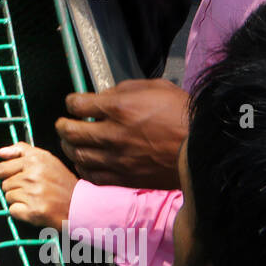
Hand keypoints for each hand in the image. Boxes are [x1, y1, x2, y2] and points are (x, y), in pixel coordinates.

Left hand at [0, 141, 76, 229]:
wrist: (81, 205)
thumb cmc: (62, 182)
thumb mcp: (47, 159)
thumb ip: (22, 150)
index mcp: (36, 160)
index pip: (4, 166)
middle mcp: (33, 175)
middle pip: (5, 183)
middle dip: (14, 187)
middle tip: (30, 190)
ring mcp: (33, 194)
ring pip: (8, 197)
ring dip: (18, 199)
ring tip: (36, 199)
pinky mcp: (33, 211)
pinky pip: (12, 210)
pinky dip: (20, 212)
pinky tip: (34, 209)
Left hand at [55, 79, 188, 188]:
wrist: (203, 147)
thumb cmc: (183, 113)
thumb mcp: (155, 87)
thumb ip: (124, 89)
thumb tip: (103, 96)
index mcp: (119, 107)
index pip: (78, 104)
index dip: (71, 102)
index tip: (74, 103)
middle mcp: (112, 134)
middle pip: (71, 131)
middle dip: (62, 126)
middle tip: (63, 124)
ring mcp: (117, 158)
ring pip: (78, 155)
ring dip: (69, 147)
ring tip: (70, 143)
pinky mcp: (124, 178)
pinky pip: (93, 176)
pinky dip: (83, 168)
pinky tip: (84, 162)